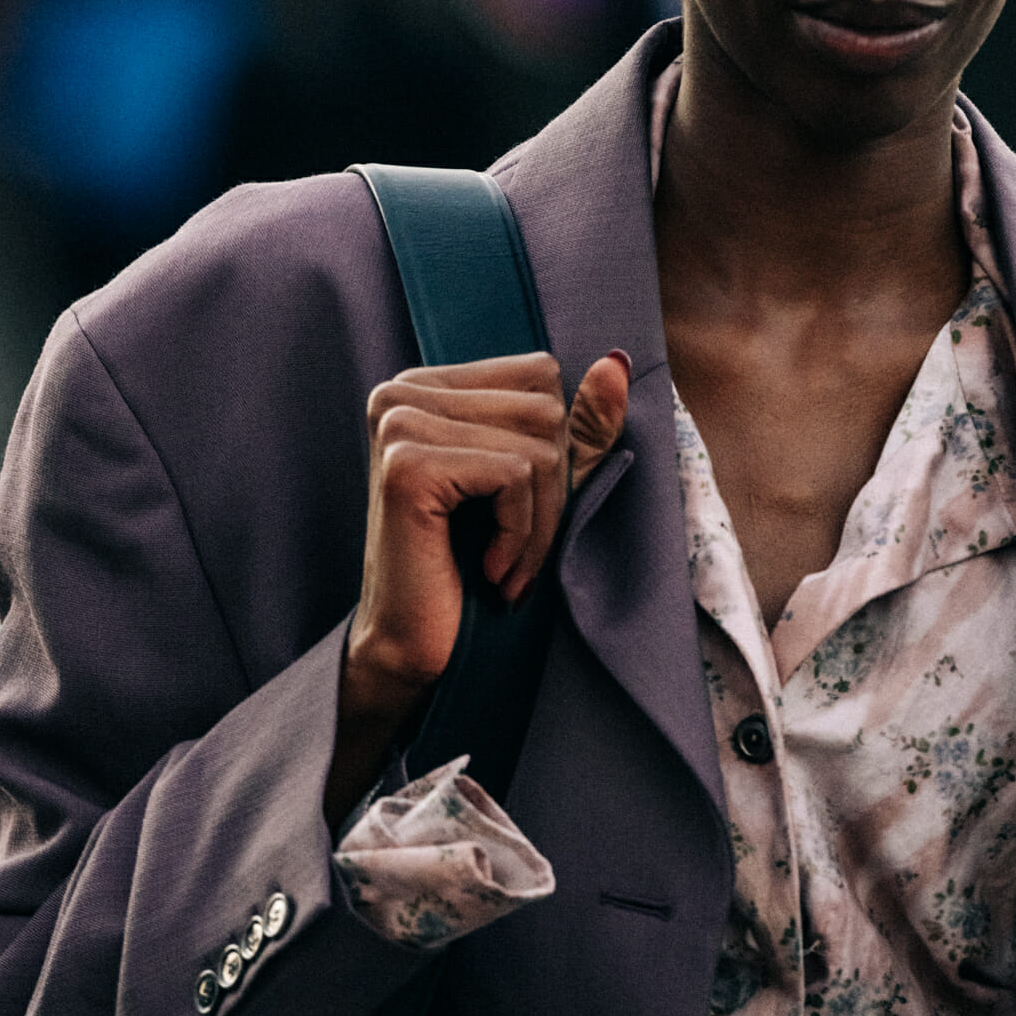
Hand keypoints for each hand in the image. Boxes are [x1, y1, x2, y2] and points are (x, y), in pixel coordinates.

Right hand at [325, 347, 630, 825]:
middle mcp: (400, 392)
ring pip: (538, 443)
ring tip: (506, 566)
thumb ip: (578, 429)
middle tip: (517, 551)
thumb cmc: (474, 573)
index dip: (557, 449)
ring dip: (540, 522)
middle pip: (545, 406)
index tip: (521, 513)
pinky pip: (517, 474)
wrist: (413, 653)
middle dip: (553, 491)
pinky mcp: (406, 464)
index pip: (540, 375)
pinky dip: (522, 534)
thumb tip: (617, 362)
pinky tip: (490, 571)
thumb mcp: (539, 493)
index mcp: (425, 386)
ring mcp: (398, 423)